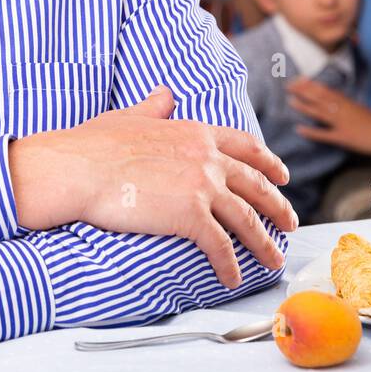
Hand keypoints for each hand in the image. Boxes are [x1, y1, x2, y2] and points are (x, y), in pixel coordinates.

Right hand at [9, 86, 296, 287]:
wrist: (80, 168)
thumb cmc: (94, 144)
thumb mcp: (129, 116)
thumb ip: (153, 107)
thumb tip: (164, 93)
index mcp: (196, 132)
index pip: (245, 146)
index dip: (268, 161)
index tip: (282, 175)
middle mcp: (207, 157)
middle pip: (255, 185)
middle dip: (278, 206)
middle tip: (290, 222)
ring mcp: (202, 186)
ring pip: (246, 219)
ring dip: (264, 243)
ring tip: (274, 259)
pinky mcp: (190, 215)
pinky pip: (220, 246)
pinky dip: (230, 264)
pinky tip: (234, 278)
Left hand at [288, 77, 370, 154]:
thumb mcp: (360, 110)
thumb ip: (346, 106)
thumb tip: (333, 102)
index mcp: (347, 102)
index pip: (325, 90)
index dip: (310, 85)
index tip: (298, 79)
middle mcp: (343, 110)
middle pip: (320, 98)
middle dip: (303, 91)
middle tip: (288, 85)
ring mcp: (342, 123)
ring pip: (320, 112)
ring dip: (304, 107)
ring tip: (290, 102)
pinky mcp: (344, 137)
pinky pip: (325, 134)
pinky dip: (311, 132)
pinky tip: (299, 129)